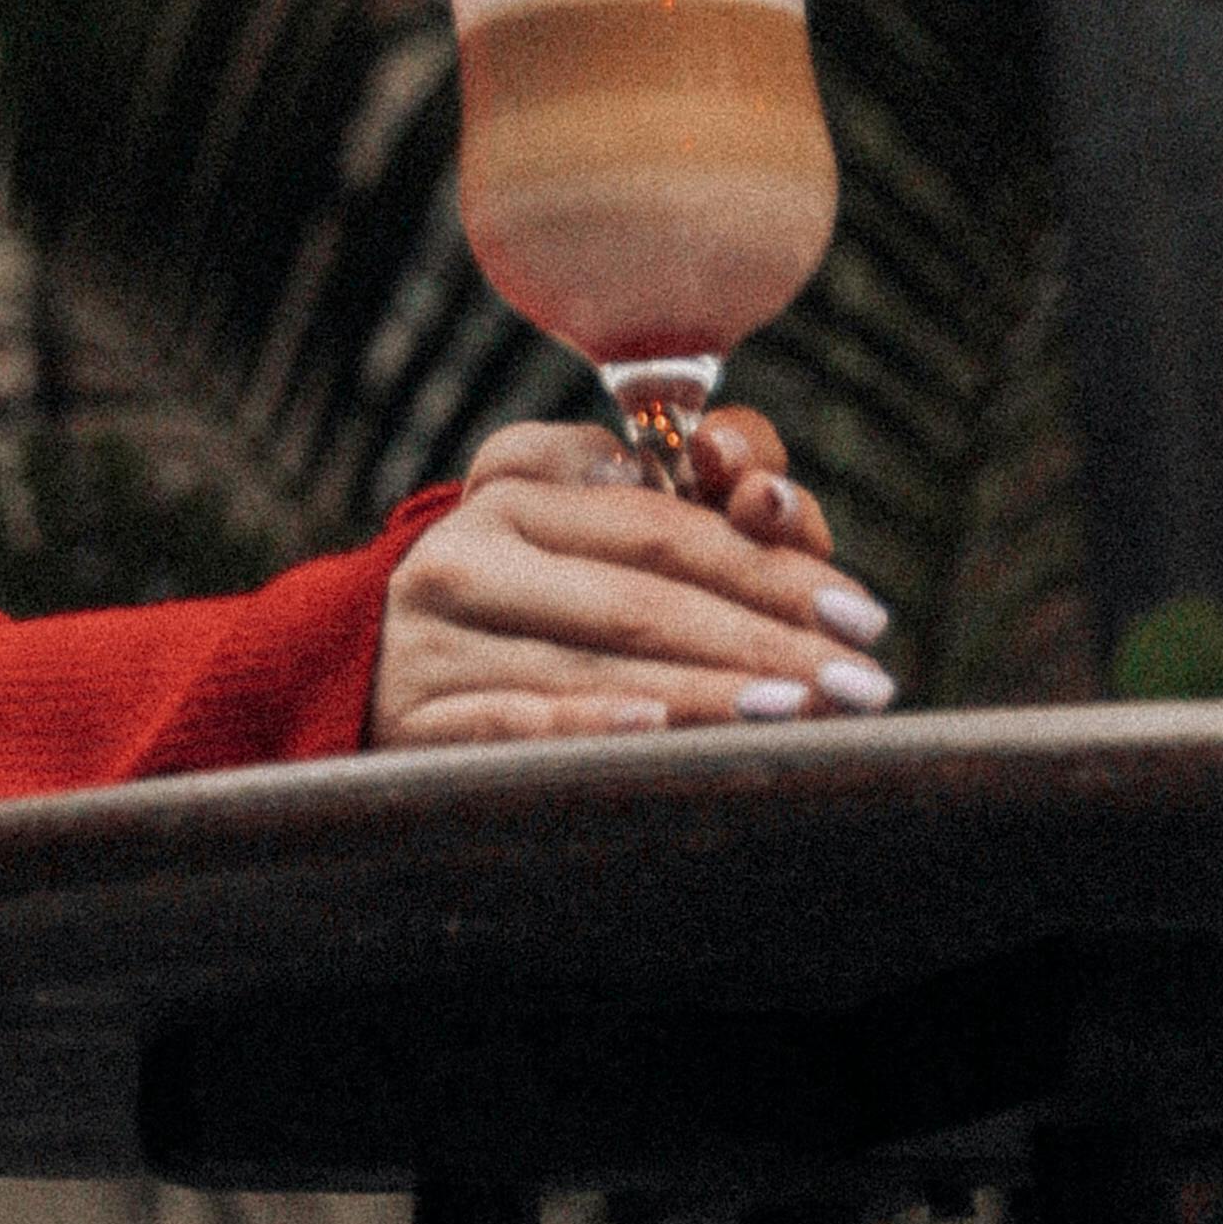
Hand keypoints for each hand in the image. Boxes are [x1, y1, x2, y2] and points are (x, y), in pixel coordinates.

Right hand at [370, 407, 893, 747]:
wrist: (361, 669)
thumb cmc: (513, 596)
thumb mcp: (571, 526)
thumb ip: (670, 502)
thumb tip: (760, 495)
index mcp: (512, 491)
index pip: (663, 526)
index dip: (769, 563)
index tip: (860, 610)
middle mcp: (468, 554)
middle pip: (643, 596)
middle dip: (768, 640)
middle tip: (861, 681)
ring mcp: (435, 639)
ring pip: (597, 661)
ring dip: (713, 692)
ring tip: (802, 711)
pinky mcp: (416, 718)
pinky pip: (516, 722)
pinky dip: (592, 724)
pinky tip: (662, 731)